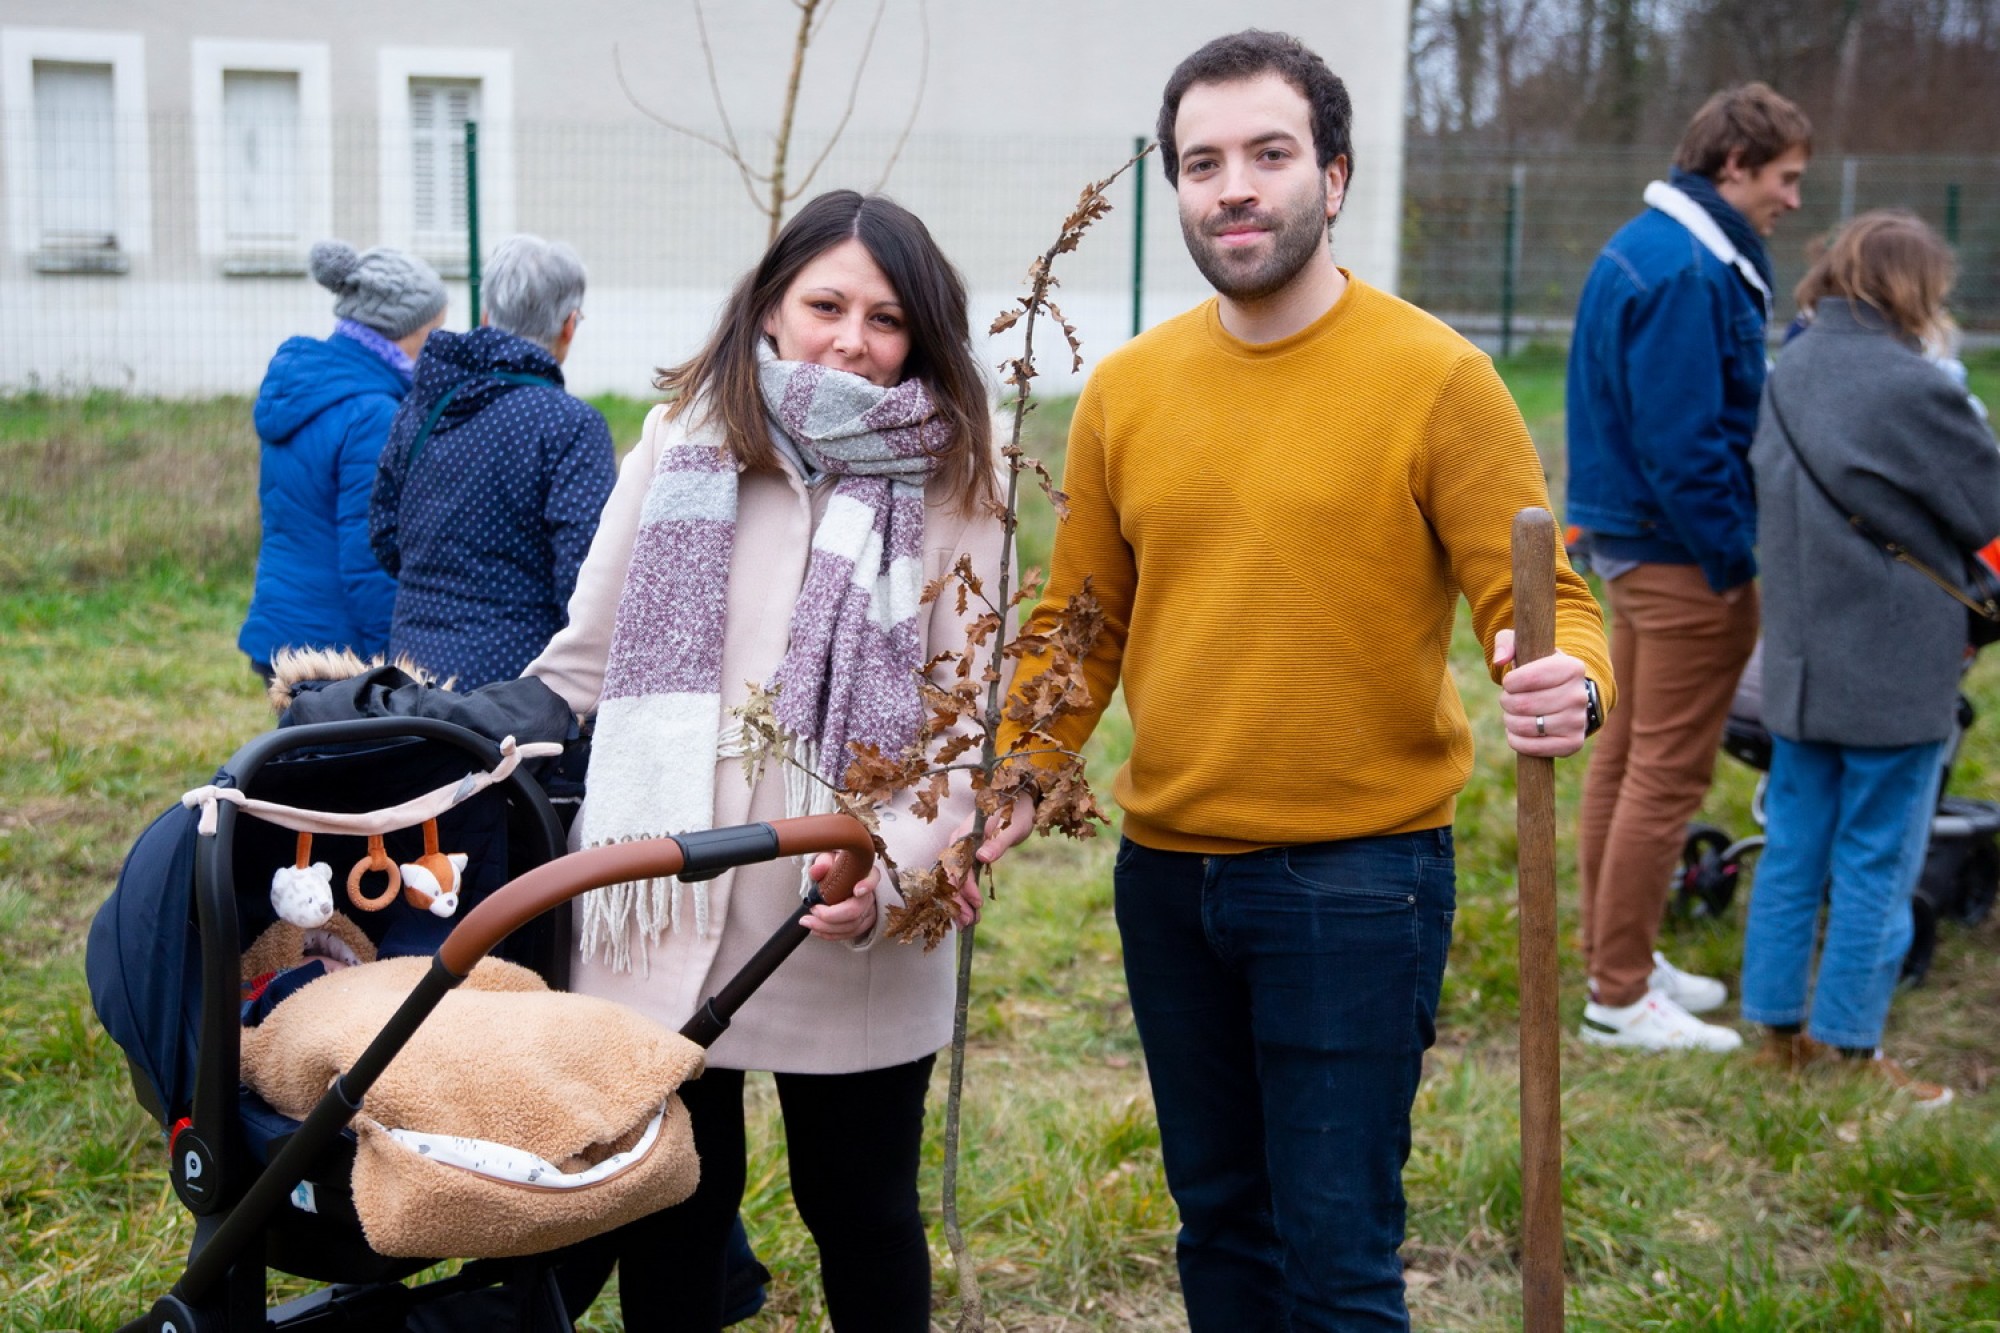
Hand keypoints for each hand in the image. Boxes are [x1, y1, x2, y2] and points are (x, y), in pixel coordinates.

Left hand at [801, 853, 880, 941]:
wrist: (839, 879)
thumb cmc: (836, 867)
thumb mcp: (829, 860)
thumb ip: (823, 863)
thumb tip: (817, 871)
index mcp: (865, 874)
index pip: (873, 878)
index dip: (867, 885)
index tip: (857, 890)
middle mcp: (870, 894)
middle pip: (857, 910)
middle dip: (831, 915)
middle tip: (813, 909)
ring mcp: (868, 911)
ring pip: (852, 926)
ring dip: (826, 927)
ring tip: (807, 921)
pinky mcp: (862, 924)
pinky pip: (849, 934)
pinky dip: (830, 934)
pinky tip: (816, 930)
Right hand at [945, 792, 1035, 926]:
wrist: (1018, 801)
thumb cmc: (1017, 812)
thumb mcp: (1013, 827)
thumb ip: (998, 842)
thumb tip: (983, 857)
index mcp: (967, 832)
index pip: (958, 864)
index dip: (965, 886)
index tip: (977, 903)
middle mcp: (958, 841)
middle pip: (950, 875)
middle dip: (957, 900)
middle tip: (968, 922)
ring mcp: (961, 849)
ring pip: (953, 879)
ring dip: (958, 901)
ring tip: (968, 922)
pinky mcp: (967, 856)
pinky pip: (960, 877)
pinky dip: (962, 894)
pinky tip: (968, 910)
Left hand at [1491, 628, 1589, 758]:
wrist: (1564, 697)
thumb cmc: (1538, 670)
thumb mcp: (1525, 648)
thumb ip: (1506, 643)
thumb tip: (1500, 661)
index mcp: (1572, 667)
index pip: (1528, 678)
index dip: (1510, 682)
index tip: (1511, 682)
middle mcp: (1579, 695)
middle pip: (1523, 704)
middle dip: (1507, 702)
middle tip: (1510, 699)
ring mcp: (1578, 722)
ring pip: (1525, 726)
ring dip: (1510, 721)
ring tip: (1514, 713)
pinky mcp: (1573, 744)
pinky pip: (1533, 748)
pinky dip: (1516, 740)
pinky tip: (1518, 731)